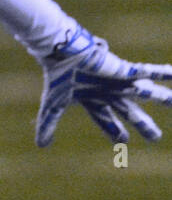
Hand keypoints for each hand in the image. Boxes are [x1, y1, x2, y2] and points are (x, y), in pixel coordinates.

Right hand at [34, 25, 171, 146]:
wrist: (62, 53)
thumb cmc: (58, 76)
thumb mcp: (53, 104)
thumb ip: (48, 124)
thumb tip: (40, 146)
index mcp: (92, 99)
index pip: (106, 119)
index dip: (114, 130)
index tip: (123, 141)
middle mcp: (108, 91)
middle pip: (129, 112)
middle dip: (142, 124)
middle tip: (155, 137)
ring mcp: (119, 81)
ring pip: (144, 93)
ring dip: (161, 98)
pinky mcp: (126, 70)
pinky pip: (149, 71)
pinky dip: (164, 72)